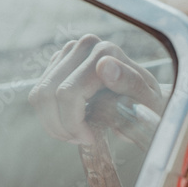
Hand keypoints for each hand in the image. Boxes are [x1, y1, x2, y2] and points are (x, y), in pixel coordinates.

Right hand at [29, 34, 164, 145]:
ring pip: (39, 96)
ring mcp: (68, 52)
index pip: (68, 93)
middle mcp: (84, 45)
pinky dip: (51, 115)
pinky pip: (39, 95)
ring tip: (76, 135)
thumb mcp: (148, 99)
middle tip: (80, 140)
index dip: (73, 123)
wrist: (144, 96)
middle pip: (48, 94)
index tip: (90, 139)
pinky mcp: (58, 62)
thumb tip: (104, 65)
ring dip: (54, 124)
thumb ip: (130, 83)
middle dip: (61, 126)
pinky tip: (72, 123)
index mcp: (106, 52)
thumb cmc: (148, 103)